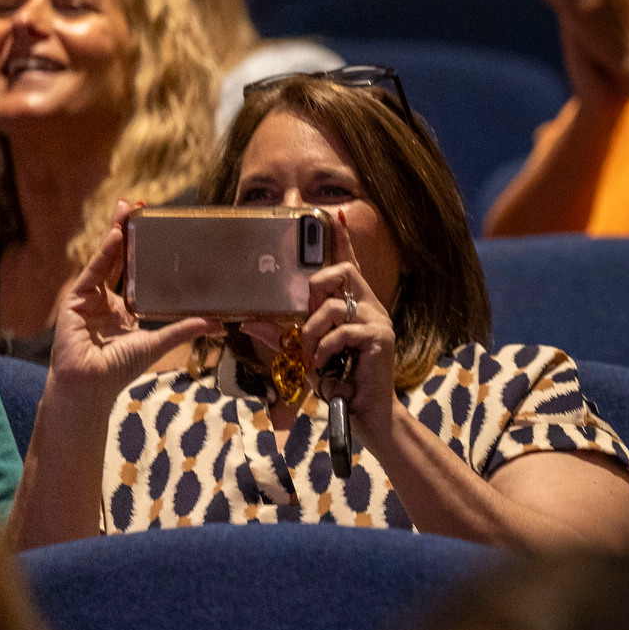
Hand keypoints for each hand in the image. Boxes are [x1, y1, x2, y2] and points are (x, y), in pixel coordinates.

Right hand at [47, 202, 217, 402]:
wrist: (90, 386)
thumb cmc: (119, 369)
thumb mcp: (158, 342)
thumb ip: (184, 329)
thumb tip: (219, 324)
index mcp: (125, 307)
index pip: (135, 271)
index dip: (144, 249)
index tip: (156, 227)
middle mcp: (107, 298)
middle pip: (118, 258)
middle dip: (127, 230)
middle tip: (138, 205)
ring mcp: (90, 297)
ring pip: (104, 258)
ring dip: (115, 232)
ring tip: (126, 209)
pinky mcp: (76, 300)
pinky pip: (93, 271)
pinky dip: (104, 254)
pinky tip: (116, 236)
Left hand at [302, 212, 399, 437]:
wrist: (364, 413)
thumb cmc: (338, 382)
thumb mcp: (304, 356)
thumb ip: (281, 336)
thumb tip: (248, 320)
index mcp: (354, 307)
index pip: (350, 265)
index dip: (342, 240)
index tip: (337, 216)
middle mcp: (369, 307)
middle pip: (342, 272)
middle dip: (316, 287)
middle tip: (305, 312)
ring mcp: (377, 322)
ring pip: (333, 307)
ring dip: (312, 332)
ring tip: (311, 355)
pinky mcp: (379, 338)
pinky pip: (341, 331)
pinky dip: (324, 349)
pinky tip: (326, 363)